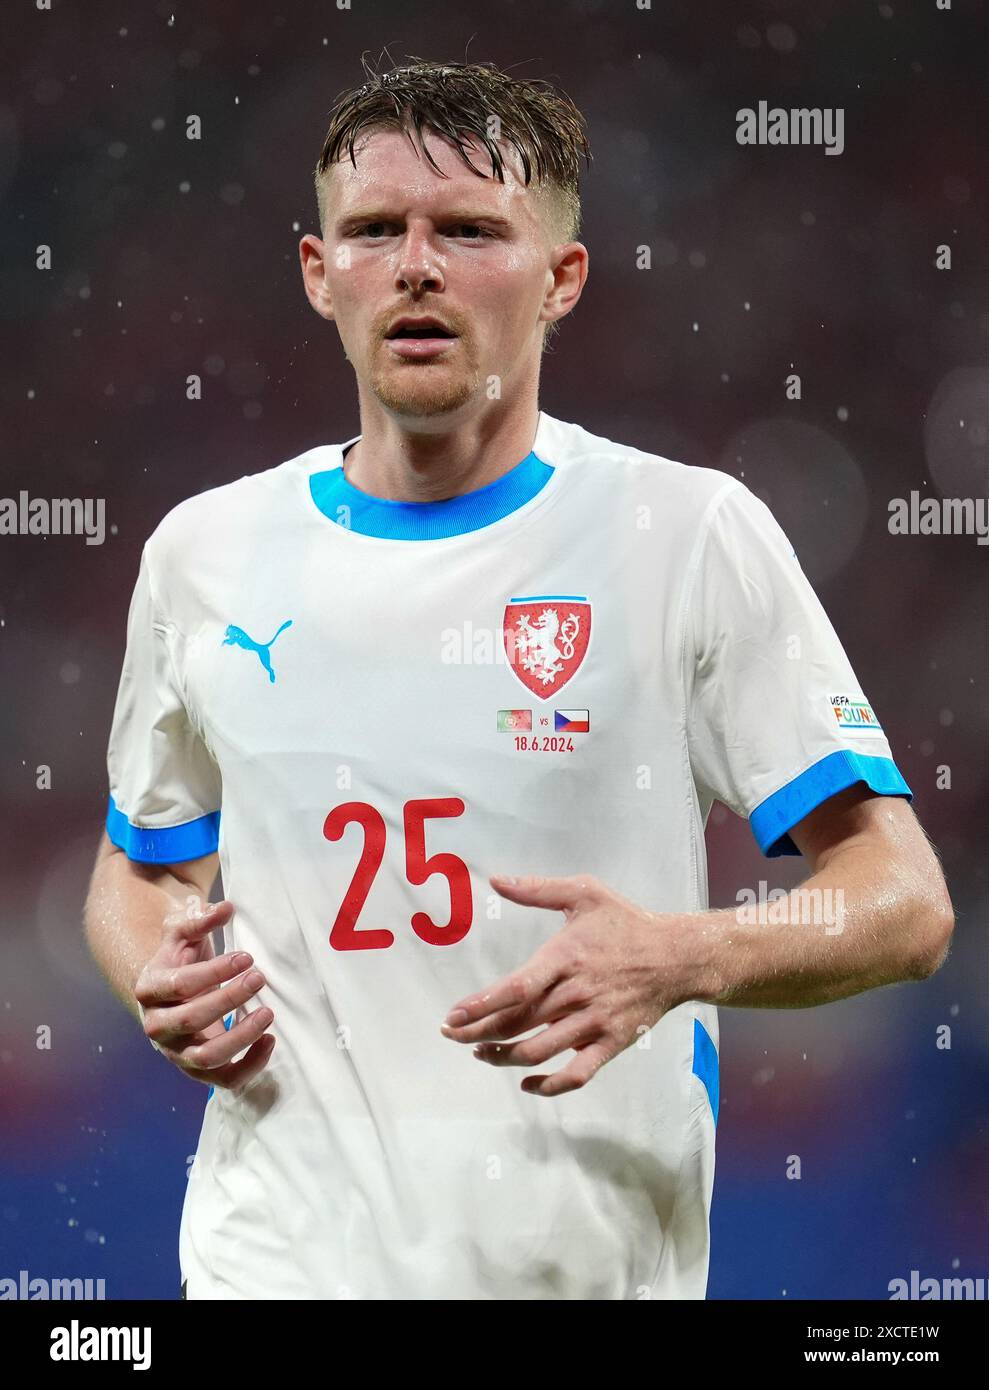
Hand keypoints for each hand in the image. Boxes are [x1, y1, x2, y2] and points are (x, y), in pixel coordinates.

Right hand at [134, 896, 274, 1091]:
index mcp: (149, 990)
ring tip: (268, 1013)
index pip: (179, 984)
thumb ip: (199, 920)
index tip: (246, 957)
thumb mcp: (182, 934)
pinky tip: (270, 1041)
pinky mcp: (198, 1071)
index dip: (214, 971)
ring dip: (240, 1037)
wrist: (169, 994)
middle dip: (229, 999)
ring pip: (206, 1057)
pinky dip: (249, 1066)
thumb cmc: (179, 960)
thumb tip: (226, 908)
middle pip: (191, 1020)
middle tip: (259, 978)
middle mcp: (156, 1026)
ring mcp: (176, 1053)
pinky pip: (224, 1079)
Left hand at [440, 874, 681, 1096]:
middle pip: (518, 1023)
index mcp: (566, 958)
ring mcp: (594, 1023)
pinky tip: (526, 1082)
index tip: (453, 1016)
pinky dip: (548, 1085)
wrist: (677, 956)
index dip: (481, 1005)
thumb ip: (538, 889)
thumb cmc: (627, 923)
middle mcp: (577, 994)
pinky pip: (576, 1075)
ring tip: (479, 1052)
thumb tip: (496, 880)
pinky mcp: (610, 1044)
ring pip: (539, 1051)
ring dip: (502, 1057)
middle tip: (451, 1034)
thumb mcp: (585, 892)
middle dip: (478, 1033)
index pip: (517, 989)